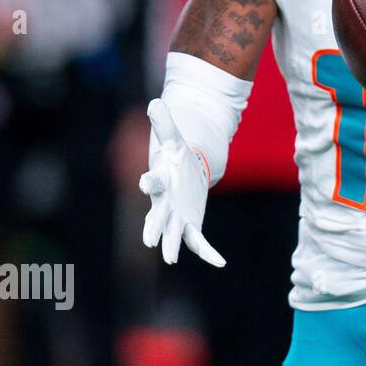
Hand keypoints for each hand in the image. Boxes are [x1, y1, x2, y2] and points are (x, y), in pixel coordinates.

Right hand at [139, 99, 223, 266]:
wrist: (183, 172)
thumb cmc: (176, 157)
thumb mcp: (174, 138)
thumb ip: (164, 122)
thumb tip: (156, 102)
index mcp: (160, 180)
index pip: (152, 181)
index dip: (149, 182)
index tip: (145, 184)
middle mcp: (164, 203)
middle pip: (158, 216)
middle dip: (154, 228)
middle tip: (149, 242)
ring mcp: (177, 216)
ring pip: (174, 233)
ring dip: (172, 245)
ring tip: (170, 258)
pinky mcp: (191, 224)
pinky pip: (199, 241)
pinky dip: (208, 253)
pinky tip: (220, 263)